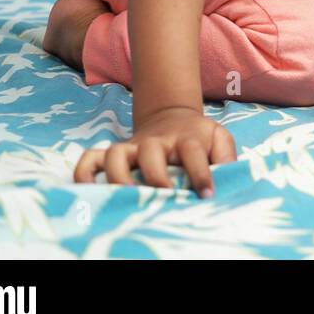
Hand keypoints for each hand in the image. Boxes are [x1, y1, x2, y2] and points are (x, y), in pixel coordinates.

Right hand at [73, 106, 236, 197]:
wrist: (173, 117)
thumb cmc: (199, 137)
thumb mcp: (219, 139)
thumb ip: (226, 156)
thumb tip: (229, 180)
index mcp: (185, 138)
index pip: (193, 152)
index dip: (200, 173)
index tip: (207, 195)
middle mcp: (156, 142)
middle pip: (150, 153)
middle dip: (155, 175)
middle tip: (163, 196)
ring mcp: (132, 147)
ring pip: (115, 155)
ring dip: (118, 176)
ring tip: (125, 197)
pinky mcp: (115, 153)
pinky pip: (90, 159)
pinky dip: (84, 172)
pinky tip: (89, 191)